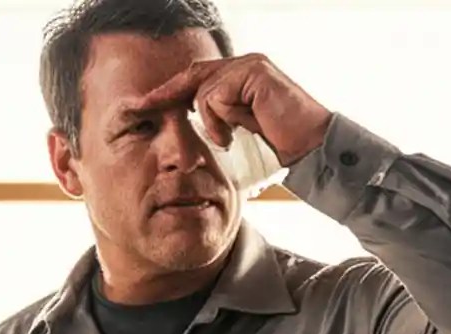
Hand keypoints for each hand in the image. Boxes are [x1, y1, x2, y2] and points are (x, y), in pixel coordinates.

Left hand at [127, 53, 332, 166]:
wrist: (310, 150)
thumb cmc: (279, 147)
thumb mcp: (238, 132)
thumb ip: (217, 120)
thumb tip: (186, 122)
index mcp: (241, 77)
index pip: (197, 78)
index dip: (169, 92)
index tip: (143, 105)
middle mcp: (245, 66)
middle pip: (192, 76)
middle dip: (167, 95)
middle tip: (140, 108)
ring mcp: (250, 66)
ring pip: (203, 90)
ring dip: (211, 121)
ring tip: (229, 137)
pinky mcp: (253, 72)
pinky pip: (215, 95)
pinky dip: (219, 117)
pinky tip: (235, 131)